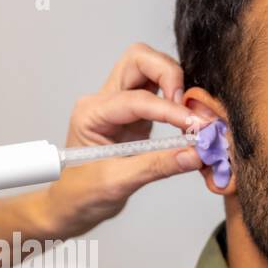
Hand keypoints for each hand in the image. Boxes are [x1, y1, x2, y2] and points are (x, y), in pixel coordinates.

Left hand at [41, 43, 202, 237]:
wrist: (71, 208)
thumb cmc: (80, 195)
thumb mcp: (117, 184)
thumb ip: (157, 166)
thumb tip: (195, 154)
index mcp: (91, 113)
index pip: (136, 99)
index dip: (170, 110)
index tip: (196, 126)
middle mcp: (104, 101)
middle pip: (139, 60)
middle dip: (169, 73)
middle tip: (189, 107)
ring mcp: (121, 106)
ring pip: (150, 70)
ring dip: (175, 84)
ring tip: (192, 117)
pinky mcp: (136, 118)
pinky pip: (160, 95)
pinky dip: (178, 102)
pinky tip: (190, 124)